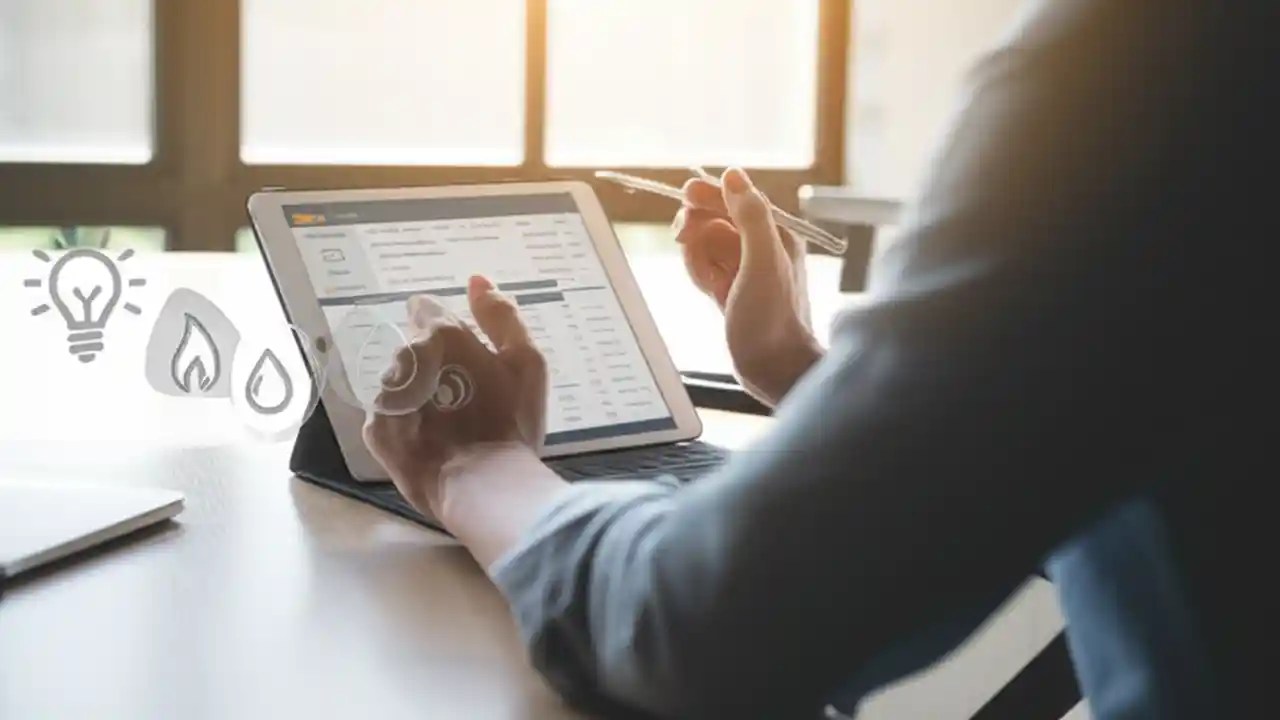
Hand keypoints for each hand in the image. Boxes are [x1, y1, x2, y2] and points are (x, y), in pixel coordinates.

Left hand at [363, 275, 548, 520]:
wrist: (484, 486)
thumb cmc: (511, 423)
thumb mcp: (526, 363)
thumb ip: (501, 316)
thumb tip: (477, 280)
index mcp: (442, 334)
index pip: (426, 308)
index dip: (447, 330)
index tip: (465, 356)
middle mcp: (404, 357)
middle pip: (415, 349)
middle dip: (435, 365)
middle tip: (466, 398)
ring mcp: (385, 395)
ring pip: (400, 383)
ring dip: (419, 394)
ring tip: (448, 425)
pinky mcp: (374, 431)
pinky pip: (389, 417)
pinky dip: (405, 426)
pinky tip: (430, 443)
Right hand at [673, 168, 822, 405]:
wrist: (774, 368)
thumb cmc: (772, 318)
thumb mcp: (762, 261)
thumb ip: (751, 217)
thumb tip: (733, 175)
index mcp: (775, 235)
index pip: (738, 200)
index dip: (710, 194)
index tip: (686, 195)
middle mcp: (761, 248)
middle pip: (717, 219)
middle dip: (698, 227)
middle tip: (682, 239)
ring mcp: (744, 270)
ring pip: (707, 245)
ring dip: (697, 256)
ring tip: (707, 280)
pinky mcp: (731, 291)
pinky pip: (706, 269)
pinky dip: (700, 274)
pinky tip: (707, 290)